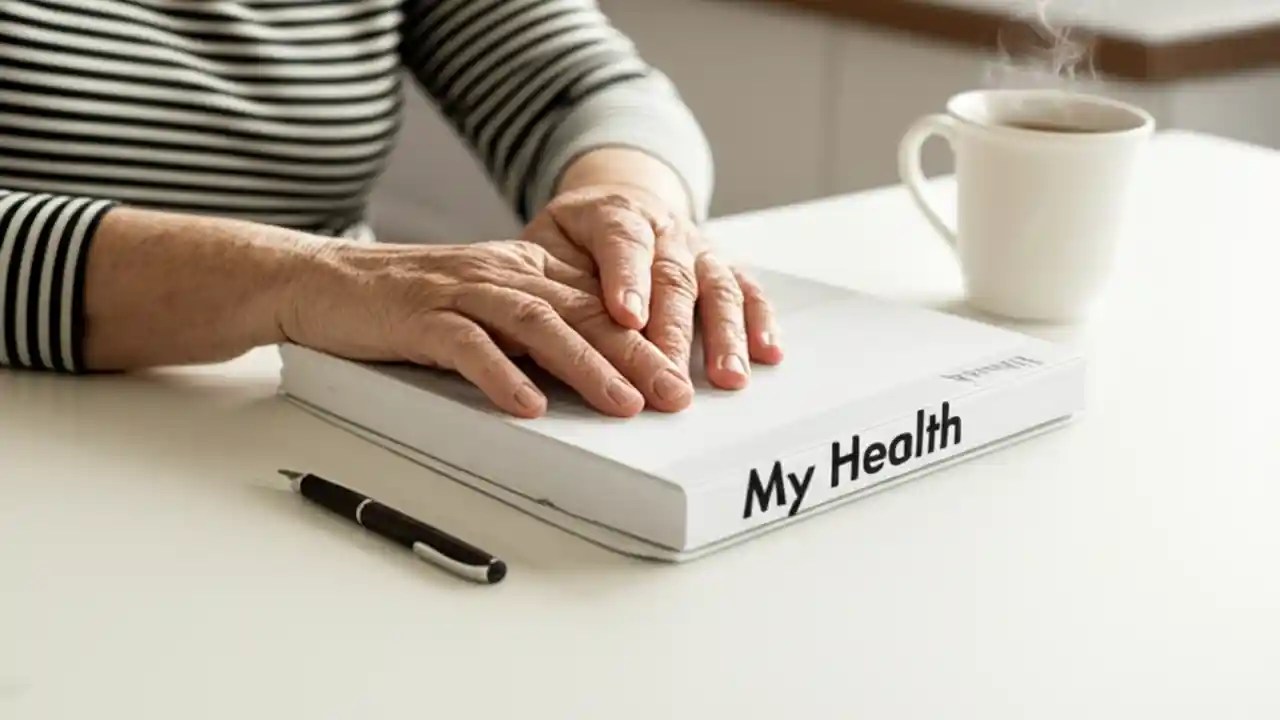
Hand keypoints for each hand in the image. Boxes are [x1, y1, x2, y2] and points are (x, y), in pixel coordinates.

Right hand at [280, 239, 693, 418]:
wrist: (322, 281)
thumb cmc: (406, 304)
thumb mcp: (484, 309)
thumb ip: (532, 332)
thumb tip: (591, 375)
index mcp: (524, 271)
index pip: (598, 305)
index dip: (646, 341)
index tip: (684, 379)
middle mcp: (502, 274)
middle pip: (583, 311)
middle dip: (636, 355)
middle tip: (675, 396)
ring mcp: (461, 291)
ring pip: (538, 323)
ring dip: (586, 365)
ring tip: (623, 404)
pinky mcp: (419, 315)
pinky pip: (467, 343)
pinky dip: (501, 374)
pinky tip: (528, 403)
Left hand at [522, 185, 783, 389]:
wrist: (618, 203)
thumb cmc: (576, 238)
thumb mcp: (546, 241)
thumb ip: (544, 272)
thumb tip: (531, 317)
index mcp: (614, 213)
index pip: (623, 242)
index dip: (626, 279)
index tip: (626, 318)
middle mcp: (665, 229)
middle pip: (673, 277)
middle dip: (674, 330)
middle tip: (670, 376)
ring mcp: (699, 248)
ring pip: (718, 286)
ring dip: (725, 335)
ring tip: (728, 377)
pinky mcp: (723, 267)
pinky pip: (748, 290)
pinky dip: (761, 321)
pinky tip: (769, 353)